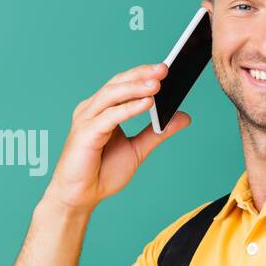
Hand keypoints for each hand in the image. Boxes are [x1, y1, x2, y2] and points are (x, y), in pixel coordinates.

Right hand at [45, 62, 189, 212]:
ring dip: (136, 88)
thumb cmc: (102, 172)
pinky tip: (147, 104)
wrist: (82, 196)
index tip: (165, 68)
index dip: (142, 74)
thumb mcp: (138, 149)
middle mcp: (91, 110)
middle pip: (117, 84)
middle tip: (164, 69)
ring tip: (158, 84)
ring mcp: (86, 120)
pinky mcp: (85, 134)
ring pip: (112, 95)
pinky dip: (129, 109)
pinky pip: (110, 117)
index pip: (123, 84)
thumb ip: (158, 132)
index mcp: (102, 110)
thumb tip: (184, 116)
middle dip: (141, 75)